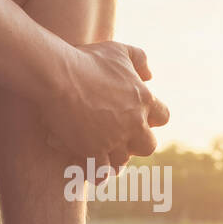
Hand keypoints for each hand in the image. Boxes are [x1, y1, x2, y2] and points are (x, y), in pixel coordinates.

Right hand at [43, 41, 170, 175]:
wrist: (59, 76)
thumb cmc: (86, 60)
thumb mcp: (118, 50)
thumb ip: (139, 59)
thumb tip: (150, 76)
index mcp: (143, 99)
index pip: (163, 117)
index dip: (151, 118)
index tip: (137, 116)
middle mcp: (134, 123)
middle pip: (148, 146)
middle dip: (136, 143)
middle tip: (121, 137)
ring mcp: (115, 140)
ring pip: (123, 161)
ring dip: (113, 158)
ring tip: (100, 152)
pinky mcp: (93, 151)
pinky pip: (102, 172)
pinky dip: (96, 172)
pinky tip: (88, 165)